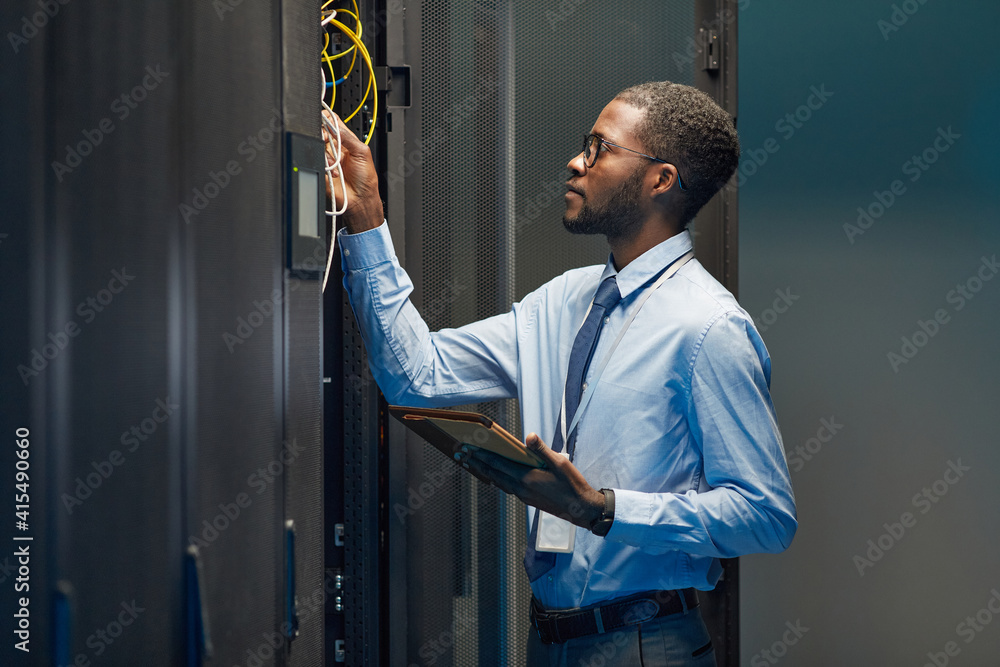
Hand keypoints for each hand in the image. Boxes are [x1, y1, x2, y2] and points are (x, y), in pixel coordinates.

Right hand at [322, 110, 383, 233]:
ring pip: (316, 145)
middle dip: (323, 134)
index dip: (328, 118)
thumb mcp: (363, 152)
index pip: (333, 122)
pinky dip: (324, 164)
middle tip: (328, 140)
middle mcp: (334, 148)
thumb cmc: (366, 179)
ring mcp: (326, 158)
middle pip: (321, 131)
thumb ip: (349, 137)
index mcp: (346, 140)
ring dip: (327, 154)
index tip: (325, 119)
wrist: (360, 199)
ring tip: (336, 164)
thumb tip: (335, 125)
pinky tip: (334, 171)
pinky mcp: (320, 169)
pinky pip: (315, 160)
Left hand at [458, 433, 604, 528]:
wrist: (581, 509)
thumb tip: (529, 436)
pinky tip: (495, 477)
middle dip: (477, 463)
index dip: (482, 455)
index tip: (468, 448)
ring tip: (472, 464)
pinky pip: (507, 487)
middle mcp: (521, 488)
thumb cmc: (572, 485)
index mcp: (527, 478)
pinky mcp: (528, 499)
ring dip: (485, 472)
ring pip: (499, 482)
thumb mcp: (560, 464)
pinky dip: (497, 479)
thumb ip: (542, 450)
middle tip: (460, 455)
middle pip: (494, 474)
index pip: (499, 464)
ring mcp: (524, 496)